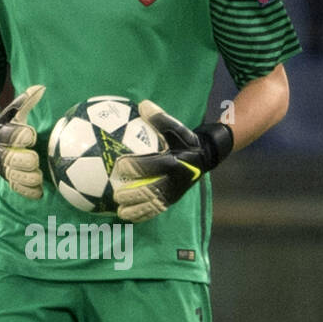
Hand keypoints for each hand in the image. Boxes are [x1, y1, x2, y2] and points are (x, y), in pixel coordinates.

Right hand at [0, 85, 45, 197]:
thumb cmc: (9, 122)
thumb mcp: (15, 110)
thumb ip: (26, 101)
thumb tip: (39, 88)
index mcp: (1, 133)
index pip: (9, 135)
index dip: (18, 135)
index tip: (30, 134)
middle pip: (9, 158)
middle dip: (21, 160)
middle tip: (34, 160)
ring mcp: (3, 166)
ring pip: (12, 175)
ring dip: (25, 178)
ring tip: (38, 178)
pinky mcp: (8, 177)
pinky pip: (16, 186)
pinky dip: (27, 191)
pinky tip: (39, 193)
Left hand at [112, 101, 233, 222]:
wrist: (206, 157)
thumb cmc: (185, 141)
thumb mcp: (178, 128)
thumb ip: (161, 118)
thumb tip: (143, 104)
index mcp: (176, 161)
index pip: (154, 165)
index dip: (136, 166)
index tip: (118, 166)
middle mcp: (176, 180)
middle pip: (153, 190)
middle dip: (134, 194)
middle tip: (116, 195)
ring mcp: (175, 192)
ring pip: (154, 205)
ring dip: (137, 210)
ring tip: (120, 212)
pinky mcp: (174, 200)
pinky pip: (157, 210)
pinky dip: (143, 215)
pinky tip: (128, 217)